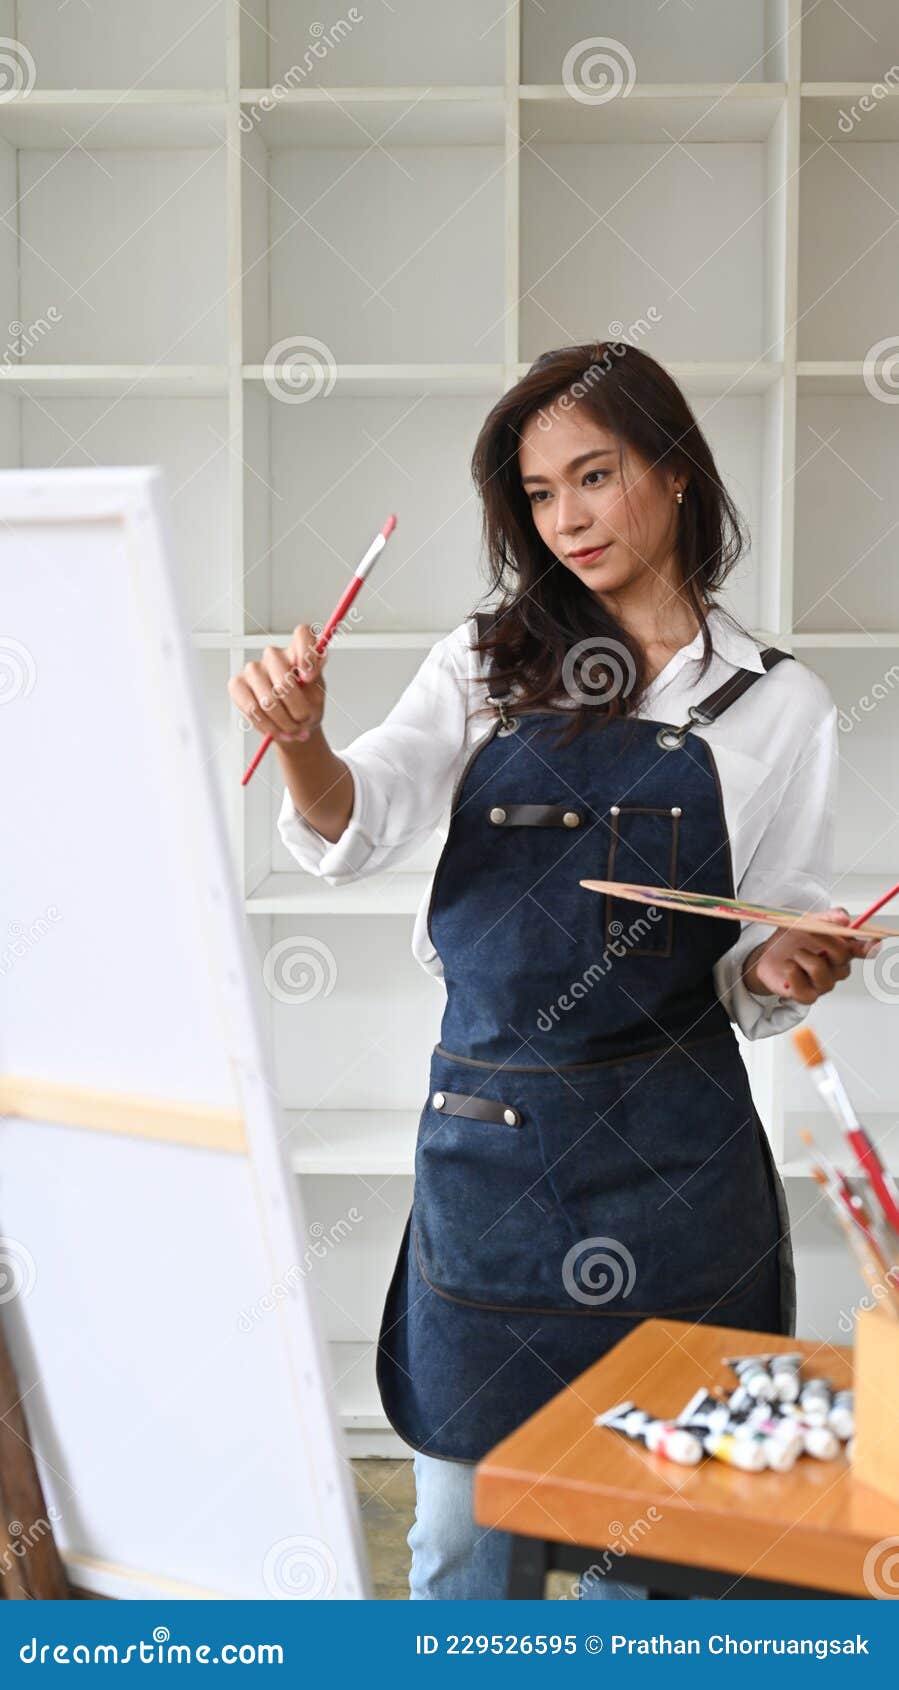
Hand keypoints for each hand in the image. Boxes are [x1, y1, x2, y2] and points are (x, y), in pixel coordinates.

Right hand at [227, 623, 326, 744]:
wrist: (294, 725)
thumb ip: (314, 685)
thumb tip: (306, 677)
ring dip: (283, 721)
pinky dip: (267, 725)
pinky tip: (277, 731)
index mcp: (298, 651)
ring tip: (293, 731)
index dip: (305, 651)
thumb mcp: (318, 697)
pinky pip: (251, 708)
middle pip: (280, 670)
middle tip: (304, 720)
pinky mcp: (237, 685)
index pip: (302, 633)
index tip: (309, 677)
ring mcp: (253, 669)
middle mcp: (274, 656)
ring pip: (267, 696)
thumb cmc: (307, 706)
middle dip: (295, 704)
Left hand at [743, 907, 880, 1004]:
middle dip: (824, 939)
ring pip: (820, 970)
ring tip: (795, 953)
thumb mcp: (807, 921)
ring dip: (803, 957)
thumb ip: (827, 918)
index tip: (873, 941)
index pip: (863, 950)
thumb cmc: (792, 939)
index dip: (869, 947)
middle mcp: (837, 968)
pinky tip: (788, 966)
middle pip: (842, 955)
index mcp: (842, 949)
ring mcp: (824, 984)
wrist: (768, 954)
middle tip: (809, 929)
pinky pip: (804, 989)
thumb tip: (843, 918)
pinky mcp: (808, 996)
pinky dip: (792, 973)